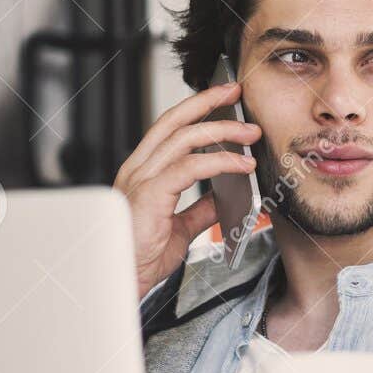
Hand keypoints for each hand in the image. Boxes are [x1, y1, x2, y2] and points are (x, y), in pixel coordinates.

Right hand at [113, 82, 261, 299]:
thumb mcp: (178, 229)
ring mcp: (142, 179)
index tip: (222, 99)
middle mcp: (139, 169)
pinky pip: (190, 167)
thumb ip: (199, 210)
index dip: (195, 109)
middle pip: (174, 120)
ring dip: (223, 131)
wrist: (122, 281)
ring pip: (185, 138)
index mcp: (142, 172)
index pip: (169, 128)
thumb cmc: (141, 258)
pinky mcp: (151, 193)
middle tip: (236, 91)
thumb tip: (224, 198)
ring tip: (251, 134)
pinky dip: (221, 162)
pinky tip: (242, 165)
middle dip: (207, 101)